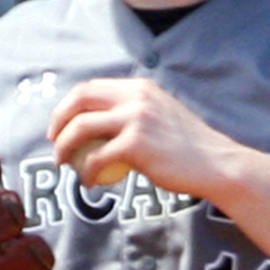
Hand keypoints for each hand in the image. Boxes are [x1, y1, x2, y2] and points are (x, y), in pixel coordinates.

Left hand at [47, 78, 250, 199]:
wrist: (215, 164)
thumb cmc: (188, 148)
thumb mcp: (161, 116)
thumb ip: (135, 112)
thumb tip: (103, 123)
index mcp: (140, 87)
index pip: (91, 87)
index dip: (69, 105)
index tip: (61, 124)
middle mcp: (136, 97)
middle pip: (80, 99)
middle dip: (59, 121)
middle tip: (54, 142)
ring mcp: (136, 119)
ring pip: (81, 128)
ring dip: (64, 147)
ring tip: (63, 164)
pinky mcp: (136, 144)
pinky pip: (97, 158)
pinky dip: (87, 173)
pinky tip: (91, 183)